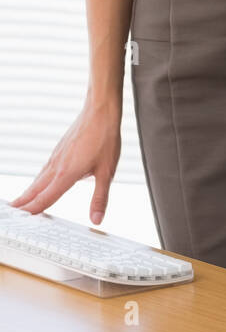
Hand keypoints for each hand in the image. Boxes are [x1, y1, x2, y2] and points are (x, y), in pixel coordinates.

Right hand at [10, 98, 121, 225]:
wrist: (100, 111)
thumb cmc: (105, 138)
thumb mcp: (107, 172)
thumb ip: (100, 198)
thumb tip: (96, 219)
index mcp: (66, 174)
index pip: (45, 198)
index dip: (32, 211)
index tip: (21, 220)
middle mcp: (57, 166)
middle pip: (36, 189)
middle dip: (23, 203)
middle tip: (11, 212)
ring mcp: (57, 156)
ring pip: (39, 178)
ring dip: (29, 191)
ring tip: (21, 201)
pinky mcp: (60, 149)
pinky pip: (45, 169)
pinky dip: (38, 179)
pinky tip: (41, 180)